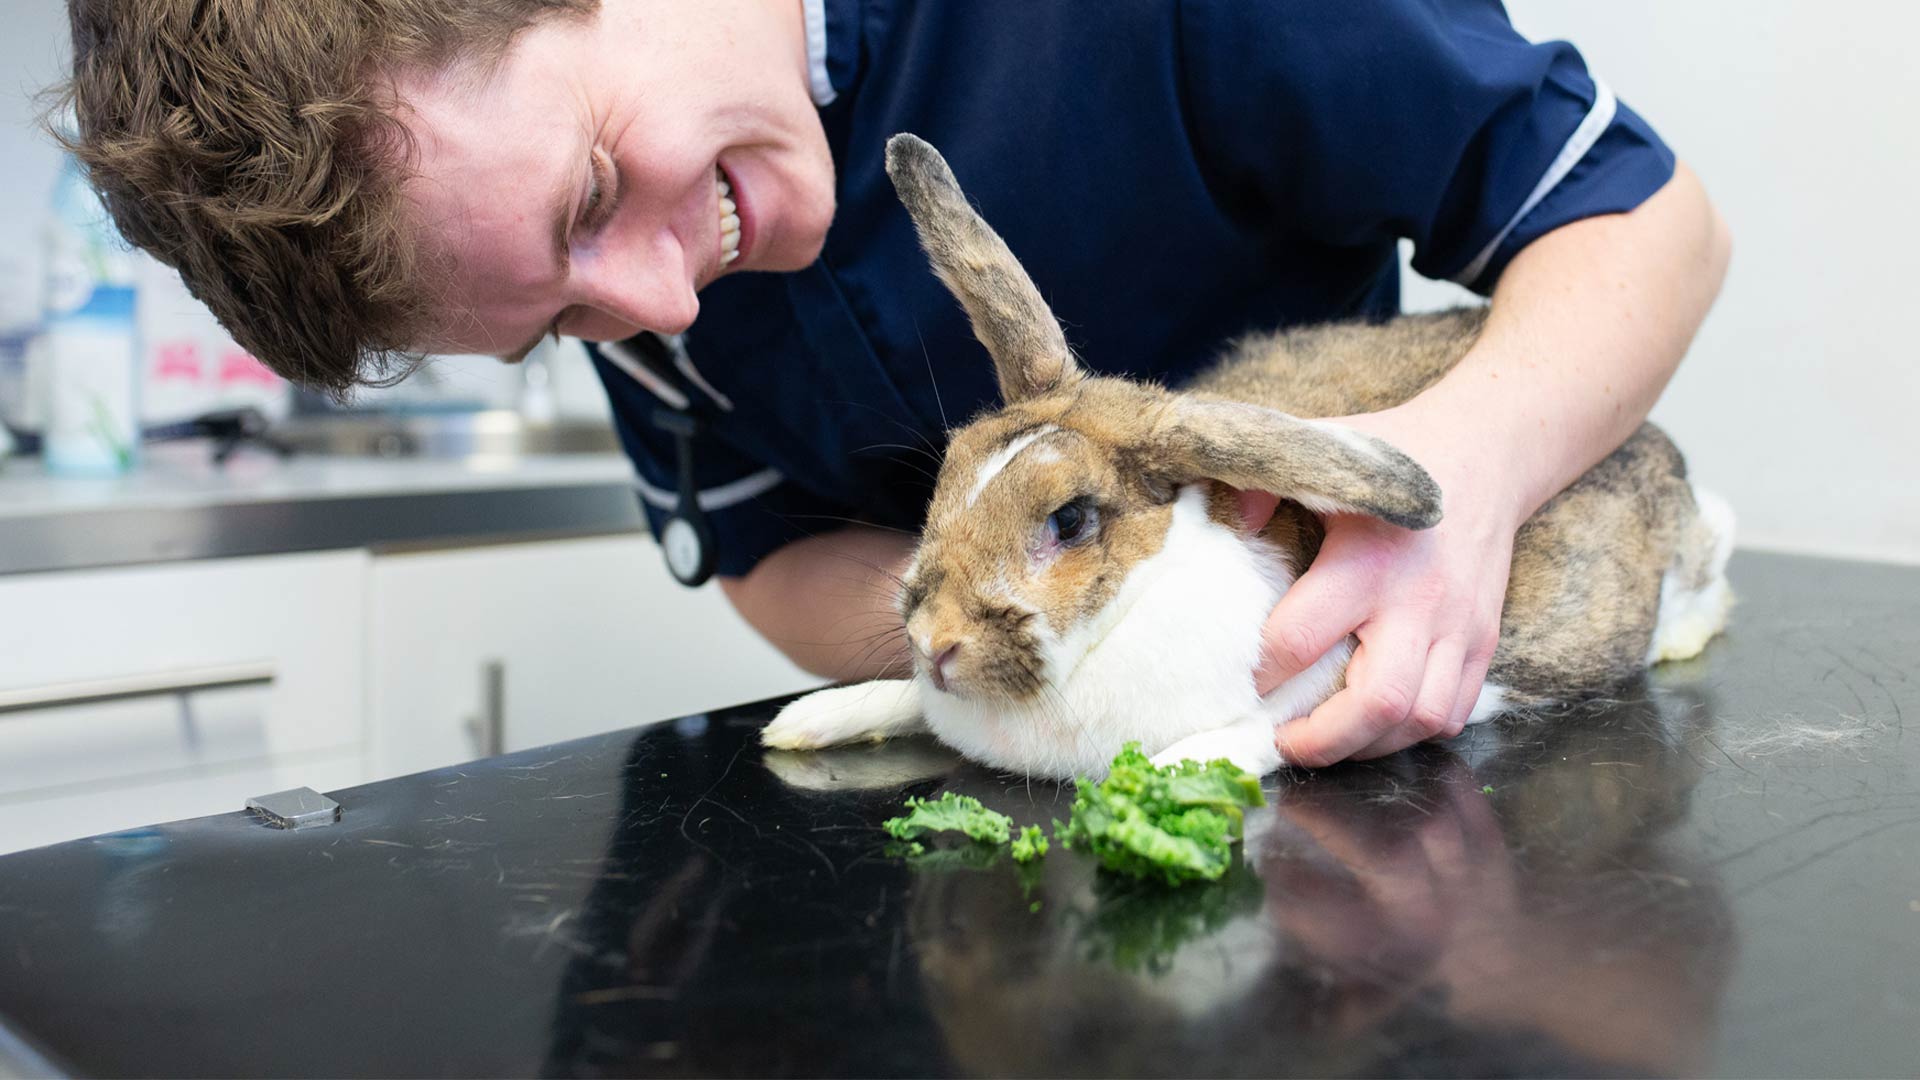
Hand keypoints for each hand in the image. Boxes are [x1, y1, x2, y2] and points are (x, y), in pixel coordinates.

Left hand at [1243, 409, 1523, 765]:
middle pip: (1378, 702)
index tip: (1240, 681)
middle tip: (1283, 743)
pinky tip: (1376, 725)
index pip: (1303, 638)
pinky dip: (1413, 734)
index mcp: (1366, 559)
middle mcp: (1419, 601)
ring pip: (1421, 719)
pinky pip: (1454, 712)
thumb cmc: (1394, 454)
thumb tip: (1229, 523)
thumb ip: (1265, 483)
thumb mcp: (1323, 450)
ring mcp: (1460, 627)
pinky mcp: (1485, 640)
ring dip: (1368, 744)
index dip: (1262, 672)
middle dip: (1322, 739)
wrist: (1489, 450)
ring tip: (1327, 740)